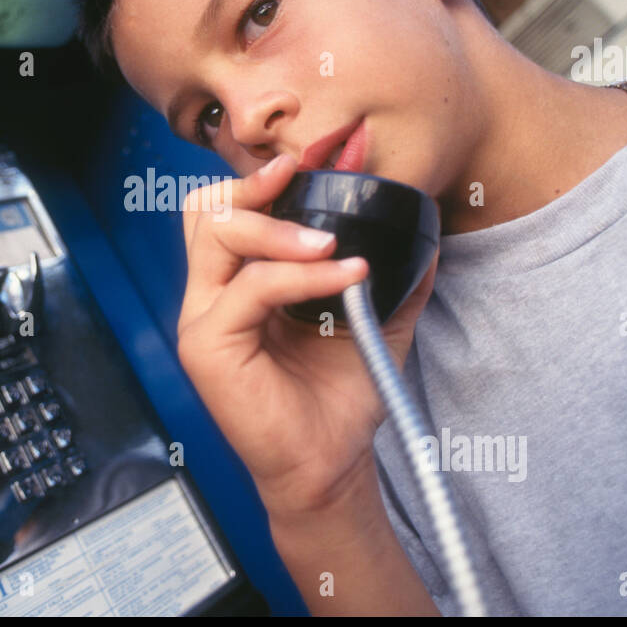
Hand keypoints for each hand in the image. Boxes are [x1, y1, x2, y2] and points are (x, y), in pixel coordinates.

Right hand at [176, 153, 439, 516]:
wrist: (331, 464)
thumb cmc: (338, 396)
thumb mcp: (371, 318)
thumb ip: (390, 274)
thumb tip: (425, 229)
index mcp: (236, 284)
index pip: (224, 211)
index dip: (258, 181)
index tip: (305, 162)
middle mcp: (209, 297)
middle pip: (205, 210)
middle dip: (255, 188)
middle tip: (302, 181)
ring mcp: (201, 321)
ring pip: (217, 236)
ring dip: (280, 229)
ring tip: (332, 244)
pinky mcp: (206, 347)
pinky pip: (249, 288)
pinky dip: (300, 275)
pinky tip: (343, 276)